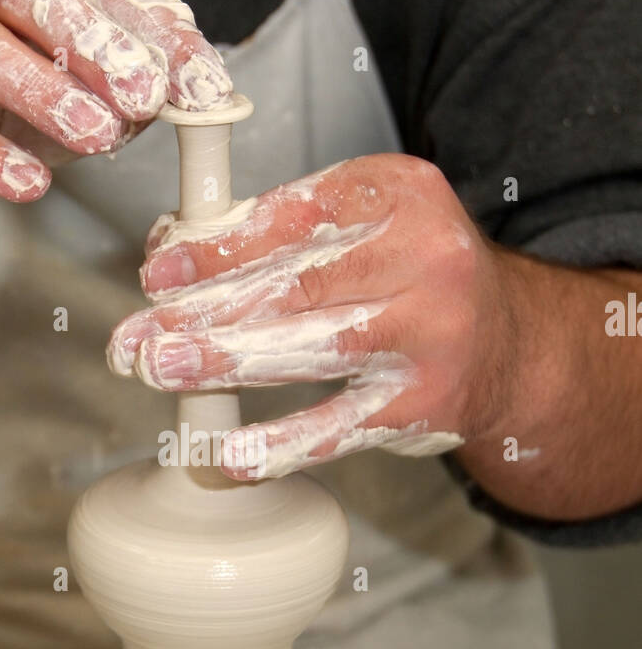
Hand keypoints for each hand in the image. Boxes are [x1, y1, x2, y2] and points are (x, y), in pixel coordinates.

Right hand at [0, 0, 231, 216]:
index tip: (200, 80)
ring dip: (41, 90)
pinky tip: (30, 182)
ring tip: (98, 136)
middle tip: (144, 93)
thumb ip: (138, 78)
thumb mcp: (80, 80)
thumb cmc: (5, 96)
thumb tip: (203, 91)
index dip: (150, 24)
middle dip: (90, 37)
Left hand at [109, 154, 522, 479]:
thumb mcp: (364, 223)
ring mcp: (430, 336)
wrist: (508, 345)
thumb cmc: (414, 276)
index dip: (218, 248)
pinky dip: (283, 443)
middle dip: (204, 312)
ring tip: (163, 371)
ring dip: (226, 363)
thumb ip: (280, 229)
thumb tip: (174, 254)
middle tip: (140, 336)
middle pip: (296, 285)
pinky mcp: (424, 405)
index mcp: (402, 195)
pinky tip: (233, 453)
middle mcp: (427, 259)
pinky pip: (342, 427)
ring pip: (314, 350)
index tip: (158, 273)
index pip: (295, 217)